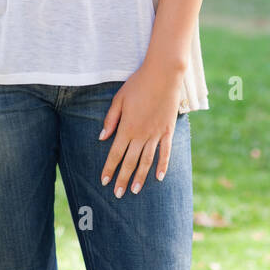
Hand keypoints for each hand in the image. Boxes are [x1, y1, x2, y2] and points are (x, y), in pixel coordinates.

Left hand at [98, 61, 183, 196]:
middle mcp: (141, 135)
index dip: (109, 168)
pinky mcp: (168, 130)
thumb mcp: (119, 98)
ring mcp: (156, 134)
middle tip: (118, 194)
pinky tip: (160, 177)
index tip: (104, 181)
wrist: (163, 74)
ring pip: (147, 161)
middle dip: (123, 179)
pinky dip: (163, 165)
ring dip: (140, 177)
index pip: (116, 154)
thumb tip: (102, 137)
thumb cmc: (138, 84)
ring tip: (135, 191)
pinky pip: (166, 152)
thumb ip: (111, 119)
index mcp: (127, 127)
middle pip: (130, 162)